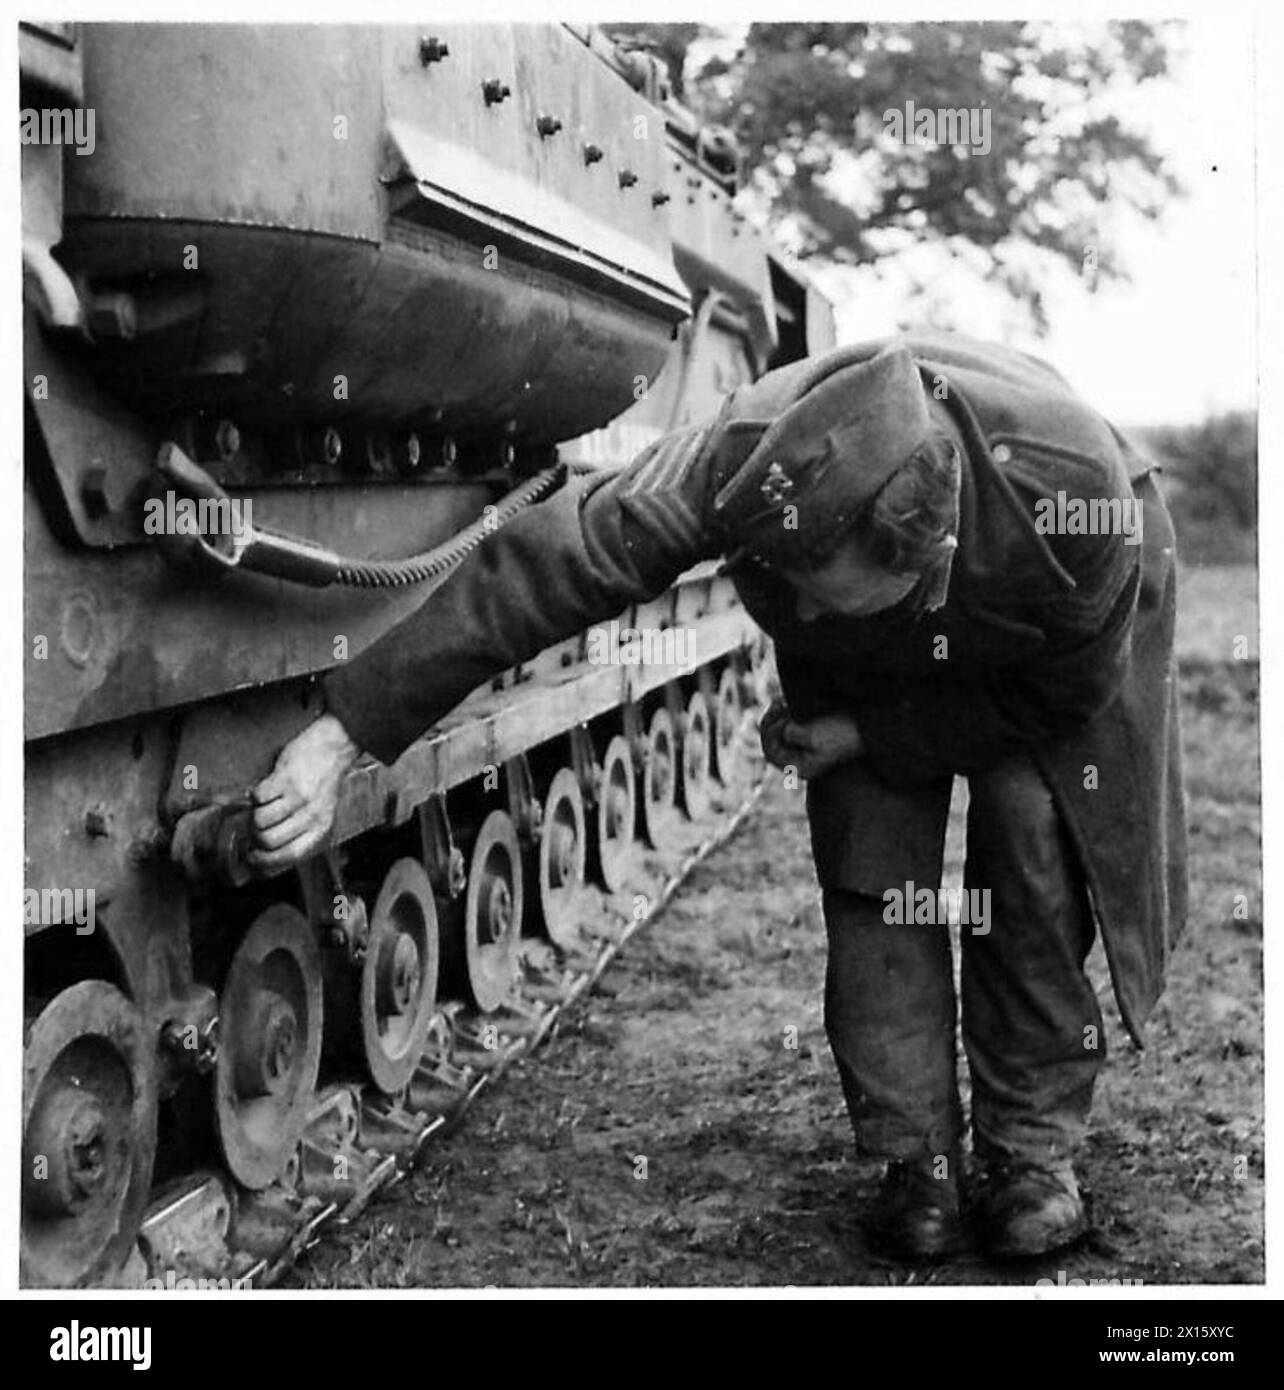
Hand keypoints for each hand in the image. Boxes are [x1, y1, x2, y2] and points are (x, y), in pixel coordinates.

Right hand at [249, 714, 359, 871]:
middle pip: (269, 841)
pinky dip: (255, 795)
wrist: (333, 746)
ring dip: (254, 815)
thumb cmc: (322, 780)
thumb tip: (267, 849)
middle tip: (254, 827)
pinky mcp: (285, 779)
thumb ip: (300, 829)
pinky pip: (258, 797)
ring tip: (261, 807)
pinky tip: (264, 790)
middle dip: (255, 837)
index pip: (291, 855)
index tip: (253, 858)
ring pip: (260, 821)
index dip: (267, 861)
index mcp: (321, 826)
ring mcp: (298, 796)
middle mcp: (311, 814)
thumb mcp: (320, 810)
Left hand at [759, 700, 862, 780]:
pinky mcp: (809, 736)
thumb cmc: (842, 732)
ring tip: (780, 702)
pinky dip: (783, 715)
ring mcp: (804, 750)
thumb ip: (792, 734)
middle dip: (770, 724)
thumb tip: (783, 729)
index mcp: (801, 768)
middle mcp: (800, 762)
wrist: (865, 723)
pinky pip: (786, 727)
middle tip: (777, 705)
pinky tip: (784, 702)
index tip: (783, 719)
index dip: (770, 735)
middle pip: (771, 744)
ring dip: (775, 717)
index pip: (771, 754)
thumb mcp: (814, 736)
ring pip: (777, 735)